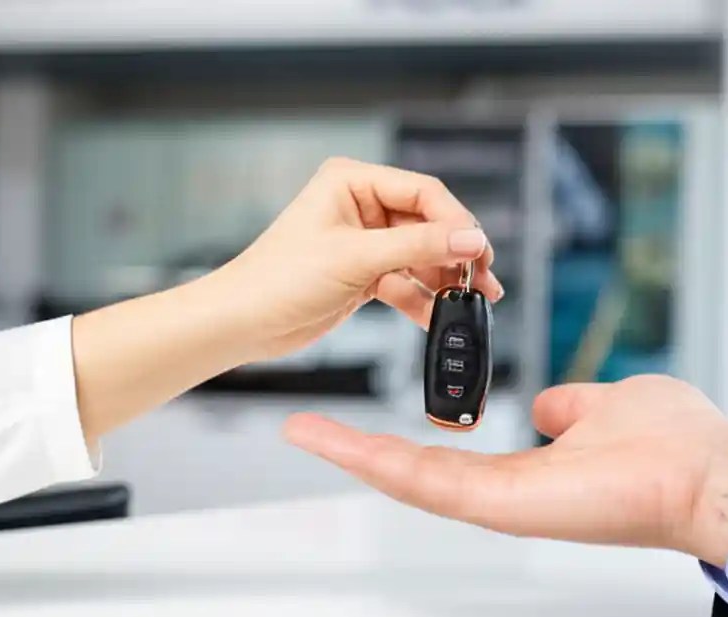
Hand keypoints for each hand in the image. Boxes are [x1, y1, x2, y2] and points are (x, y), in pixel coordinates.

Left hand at [214, 157, 503, 359]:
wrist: (242, 322)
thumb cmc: (278, 279)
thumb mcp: (356, 258)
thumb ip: (418, 246)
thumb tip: (471, 239)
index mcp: (351, 182)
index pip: (422, 191)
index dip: (455, 221)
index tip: (479, 250)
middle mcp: (358, 205)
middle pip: (427, 224)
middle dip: (456, 254)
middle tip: (485, 280)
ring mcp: (361, 242)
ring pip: (420, 255)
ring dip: (444, 280)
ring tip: (471, 303)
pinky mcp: (361, 273)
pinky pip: (404, 281)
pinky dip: (421, 299)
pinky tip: (438, 316)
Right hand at [283, 375, 727, 566]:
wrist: (712, 475)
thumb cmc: (677, 444)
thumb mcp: (608, 404)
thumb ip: (572, 406)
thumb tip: (553, 406)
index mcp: (528, 473)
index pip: (445, 460)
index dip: (397, 443)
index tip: (357, 424)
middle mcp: (508, 495)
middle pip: (414, 475)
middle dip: (356, 452)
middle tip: (305, 431)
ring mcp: (504, 505)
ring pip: (410, 483)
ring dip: (353, 455)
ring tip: (305, 432)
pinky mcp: (507, 507)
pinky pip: (431, 484)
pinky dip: (381, 462)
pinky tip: (341, 443)